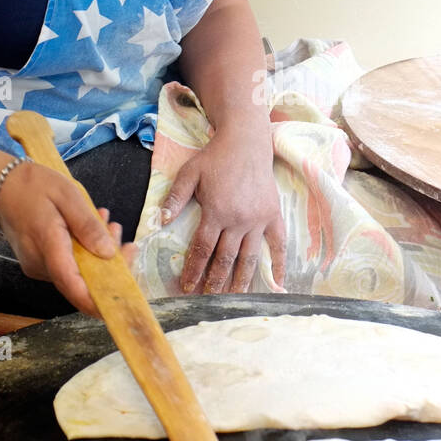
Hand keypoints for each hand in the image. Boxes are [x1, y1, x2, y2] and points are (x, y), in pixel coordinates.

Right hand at [0, 161, 133, 314]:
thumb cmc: (32, 186)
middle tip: (118, 232)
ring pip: (77, 273)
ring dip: (98, 253)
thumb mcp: (67, 196)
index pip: (72, 285)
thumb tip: (108, 253)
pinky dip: (85, 251)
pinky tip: (93, 228)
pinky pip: (68, 265)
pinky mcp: (39, 263)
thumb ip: (87, 225)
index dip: (96, 300)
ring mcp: (38, 266)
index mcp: (47, 246)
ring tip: (107, 224)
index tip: (120, 301)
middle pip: (81, 281)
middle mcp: (39, 265)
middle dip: (109, 263)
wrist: (0, 185)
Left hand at [160, 130, 284, 293]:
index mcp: (216, 211)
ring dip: (242, 280)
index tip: (188, 287)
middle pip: (225, 258)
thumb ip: (175, 198)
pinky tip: (278, 283)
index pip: (202, 249)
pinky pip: (279, 244)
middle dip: (215, 280)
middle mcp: (239, 220)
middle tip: (209, 299)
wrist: (247, 141)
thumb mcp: (189, 173)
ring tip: (235, 298)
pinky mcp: (273, 215)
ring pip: (250, 257)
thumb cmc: (215, 157)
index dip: (194, 270)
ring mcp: (259, 219)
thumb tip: (161, 221)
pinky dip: (279, 265)